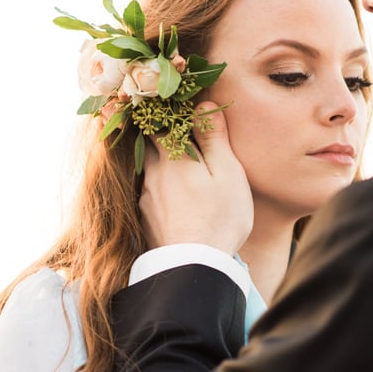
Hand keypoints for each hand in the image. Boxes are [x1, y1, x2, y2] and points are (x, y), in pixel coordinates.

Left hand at [140, 103, 253, 253]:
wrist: (193, 268)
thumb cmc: (218, 219)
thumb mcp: (227, 174)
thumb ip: (214, 138)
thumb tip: (203, 104)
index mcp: (171, 156)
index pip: (157, 120)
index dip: (164, 111)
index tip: (173, 106)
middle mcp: (151, 173)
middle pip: (148, 144)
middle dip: (160, 136)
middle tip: (179, 135)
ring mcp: (145, 198)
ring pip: (149, 171)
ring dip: (161, 165)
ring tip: (182, 171)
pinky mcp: (145, 219)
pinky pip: (150, 194)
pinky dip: (161, 190)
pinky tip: (176, 200)